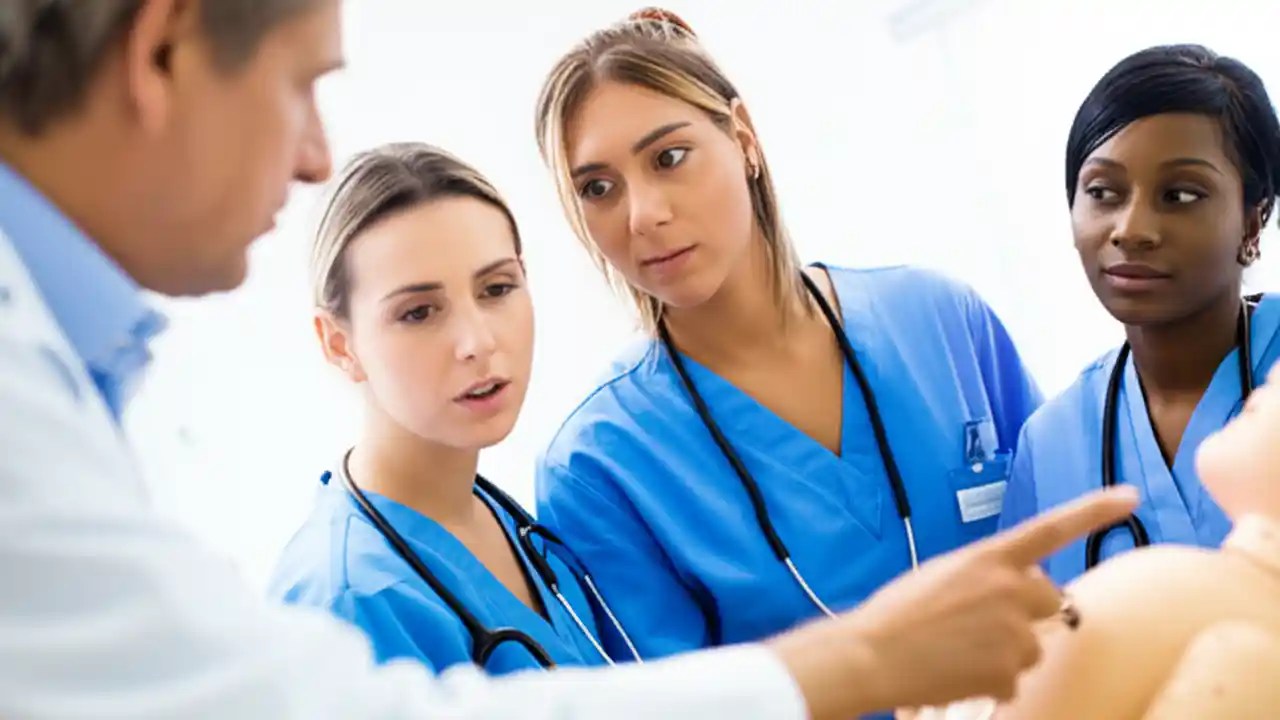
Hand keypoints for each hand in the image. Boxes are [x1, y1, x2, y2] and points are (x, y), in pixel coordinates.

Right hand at [769, 486, 1138, 719]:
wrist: (873, 654)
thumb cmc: (898, 613)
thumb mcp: (943, 574)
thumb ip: (986, 574)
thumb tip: (1017, 592)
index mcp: (990, 557)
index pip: (1052, 528)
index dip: (1095, 510)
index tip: (1130, 495)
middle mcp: (1011, 589)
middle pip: (1051, 599)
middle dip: (1030, 611)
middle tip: (988, 622)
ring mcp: (1014, 632)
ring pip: (1033, 644)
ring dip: (1007, 650)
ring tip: (959, 650)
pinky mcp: (1010, 672)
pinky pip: (1015, 679)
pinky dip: (992, 680)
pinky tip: (958, 672)